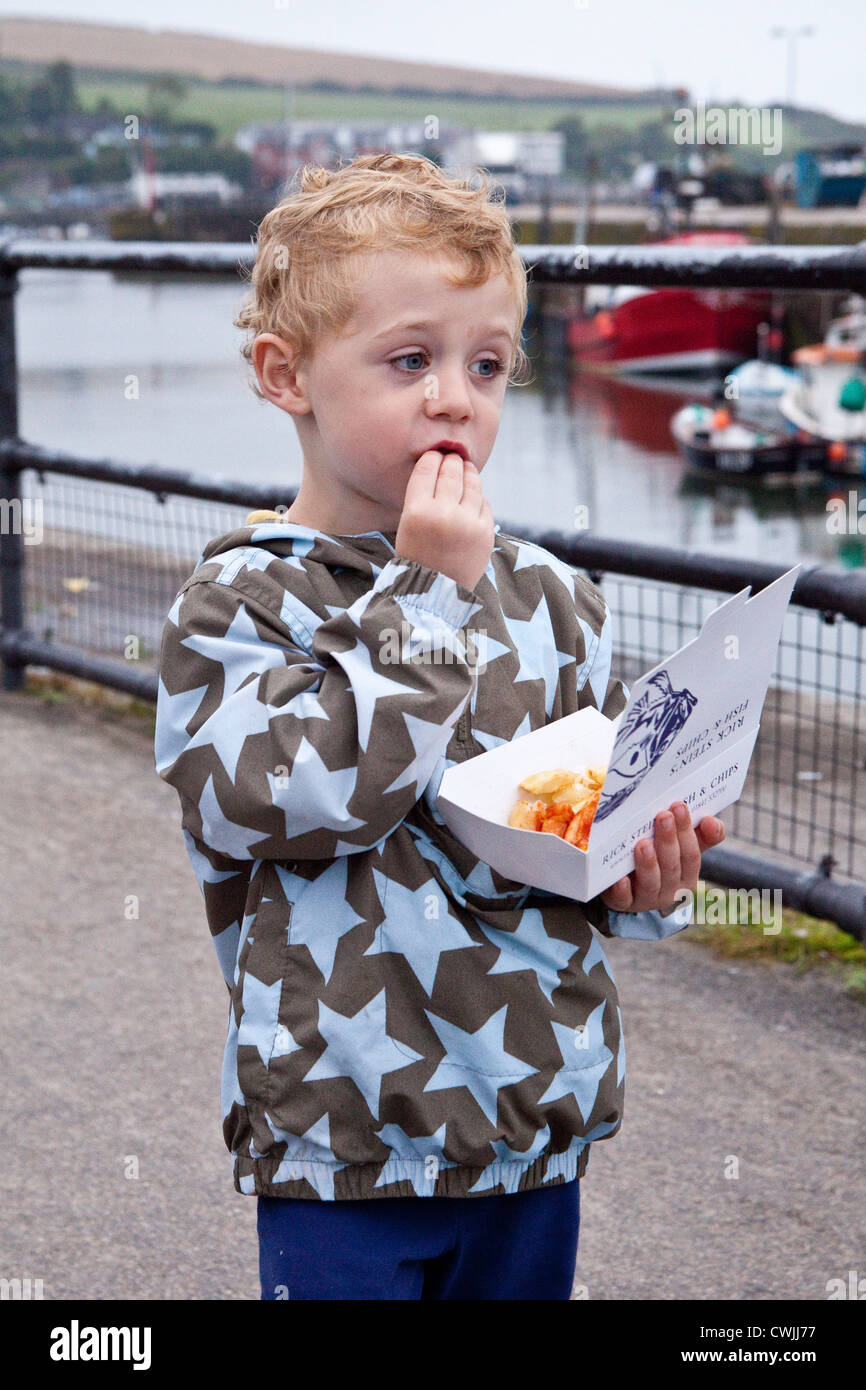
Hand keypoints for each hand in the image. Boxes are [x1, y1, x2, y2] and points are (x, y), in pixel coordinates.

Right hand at [395, 451, 494, 591]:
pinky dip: (478, 497)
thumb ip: (422, 498)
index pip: (426, 469)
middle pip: (450, 472)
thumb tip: (442, 467)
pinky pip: (484, 503)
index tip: (434, 455)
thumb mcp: (407, 526)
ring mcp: (467, 523)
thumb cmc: (417, 557)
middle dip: (451, 460)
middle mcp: (443, 514)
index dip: (431, 457)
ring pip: (471, 484)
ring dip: (468, 472)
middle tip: (452, 455)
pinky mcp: (485, 533)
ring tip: (466, 467)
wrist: (434, 593)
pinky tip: (473, 495)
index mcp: (417, 511)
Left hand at [600, 802, 725, 915]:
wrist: (628, 883)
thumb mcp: (683, 846)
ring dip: (648, 864)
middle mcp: (670, 890)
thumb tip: (710, 820)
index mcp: (687, 875)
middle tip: (663, 816)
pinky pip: (623, 899)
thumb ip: (702, 833)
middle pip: (671, 867)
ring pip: (651, 883)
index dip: (686, 831)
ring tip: (643, 843)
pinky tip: (620, 879)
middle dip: (668, 841)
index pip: (691, 855)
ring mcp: (646, 899)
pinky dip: (622, 890)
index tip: (679, 806)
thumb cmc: (660, 857)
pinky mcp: (623, 903)